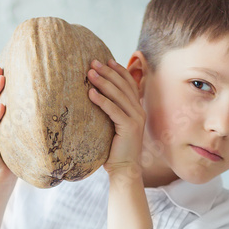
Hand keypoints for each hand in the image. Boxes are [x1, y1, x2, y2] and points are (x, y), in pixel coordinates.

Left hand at [87, 58, 145, 179]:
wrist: (124, 169)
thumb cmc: (115, 149)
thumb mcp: (114, 125)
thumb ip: (111, 111)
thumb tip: (95, 95)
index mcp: (137, 109)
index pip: (129, 83)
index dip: (118, 70)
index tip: (106, 59)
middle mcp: (139, 111)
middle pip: (123, 86)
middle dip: (107, 72)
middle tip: (92, 62)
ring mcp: (136, 119)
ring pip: (118, 95)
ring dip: (103, 82)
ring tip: (89, 73)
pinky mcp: (129, 128)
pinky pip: (113, 110)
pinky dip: (101, 100)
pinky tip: (90, 93)